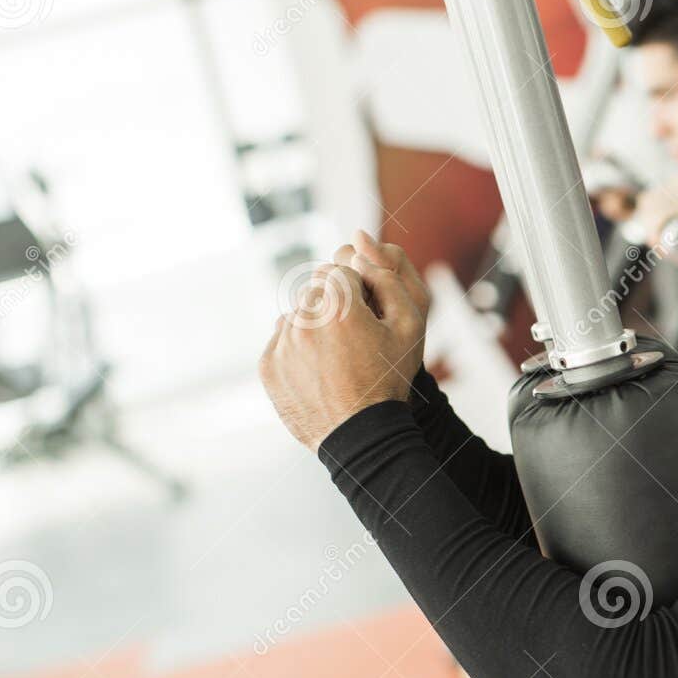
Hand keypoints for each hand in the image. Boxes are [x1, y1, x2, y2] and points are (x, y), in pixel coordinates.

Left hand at [258, 232, 427, 451]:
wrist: (362, 436)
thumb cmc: (389, 379)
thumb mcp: (410, 327)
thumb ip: (388, 277)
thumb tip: (360, 242)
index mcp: (340, 304)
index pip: (340, 268)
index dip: (358, 289)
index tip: (367, 314)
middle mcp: (305, 318)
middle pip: (315, 288)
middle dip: (334, 304)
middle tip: (354, 337)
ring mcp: (282, 343)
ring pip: (297, 313)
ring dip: (315, 326)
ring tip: (337, 358)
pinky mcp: (268, 365)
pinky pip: (281, 341)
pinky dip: (298, 349)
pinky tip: (320, 371)